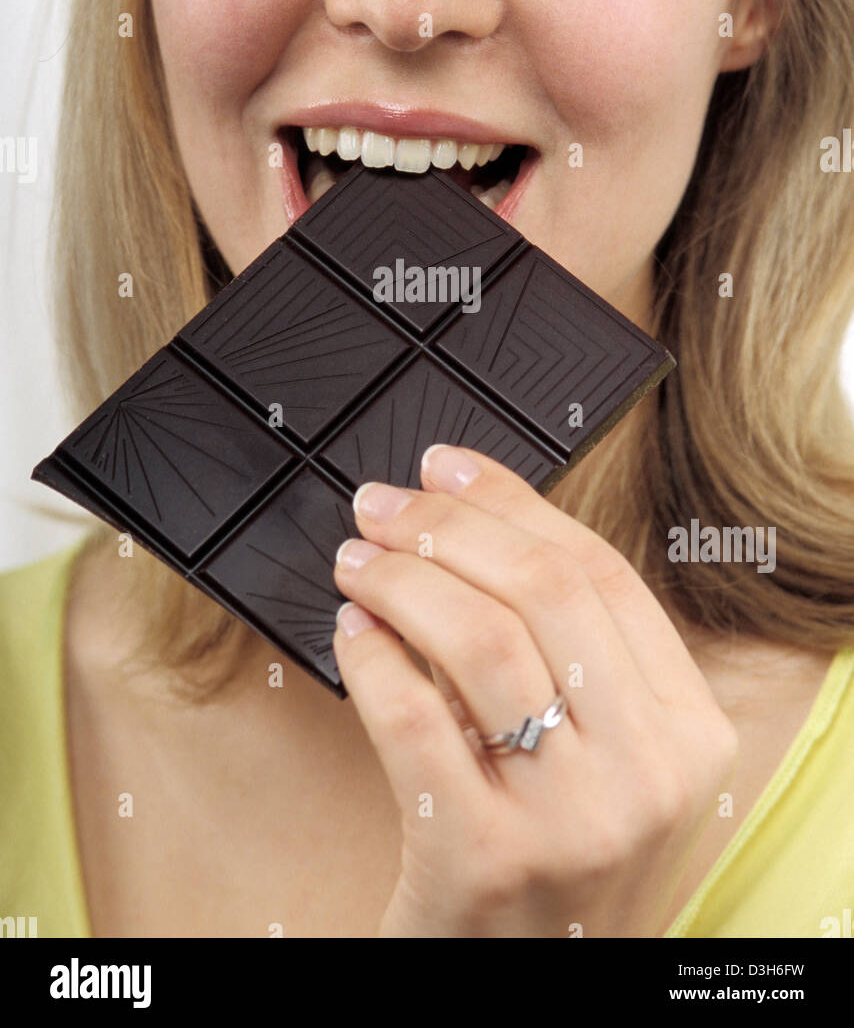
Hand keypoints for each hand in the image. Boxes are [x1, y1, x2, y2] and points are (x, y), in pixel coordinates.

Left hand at [332, 445, 737, 937]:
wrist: (529, 993)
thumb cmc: (559, 859)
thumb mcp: (610, 760)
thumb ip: (574, 656)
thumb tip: (474, 517)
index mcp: (689, 730)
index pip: (601, 573)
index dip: (513, 502)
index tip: (446, 467)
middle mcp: (647, 773)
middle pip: (543, 590)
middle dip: (447, 527)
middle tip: (381, 505)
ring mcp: (571, 820)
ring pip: (478, 641)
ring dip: (401, 580)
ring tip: (356, 563)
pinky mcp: (482, 859)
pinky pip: (411, 721)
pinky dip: (371, 658)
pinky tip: (350, 633)